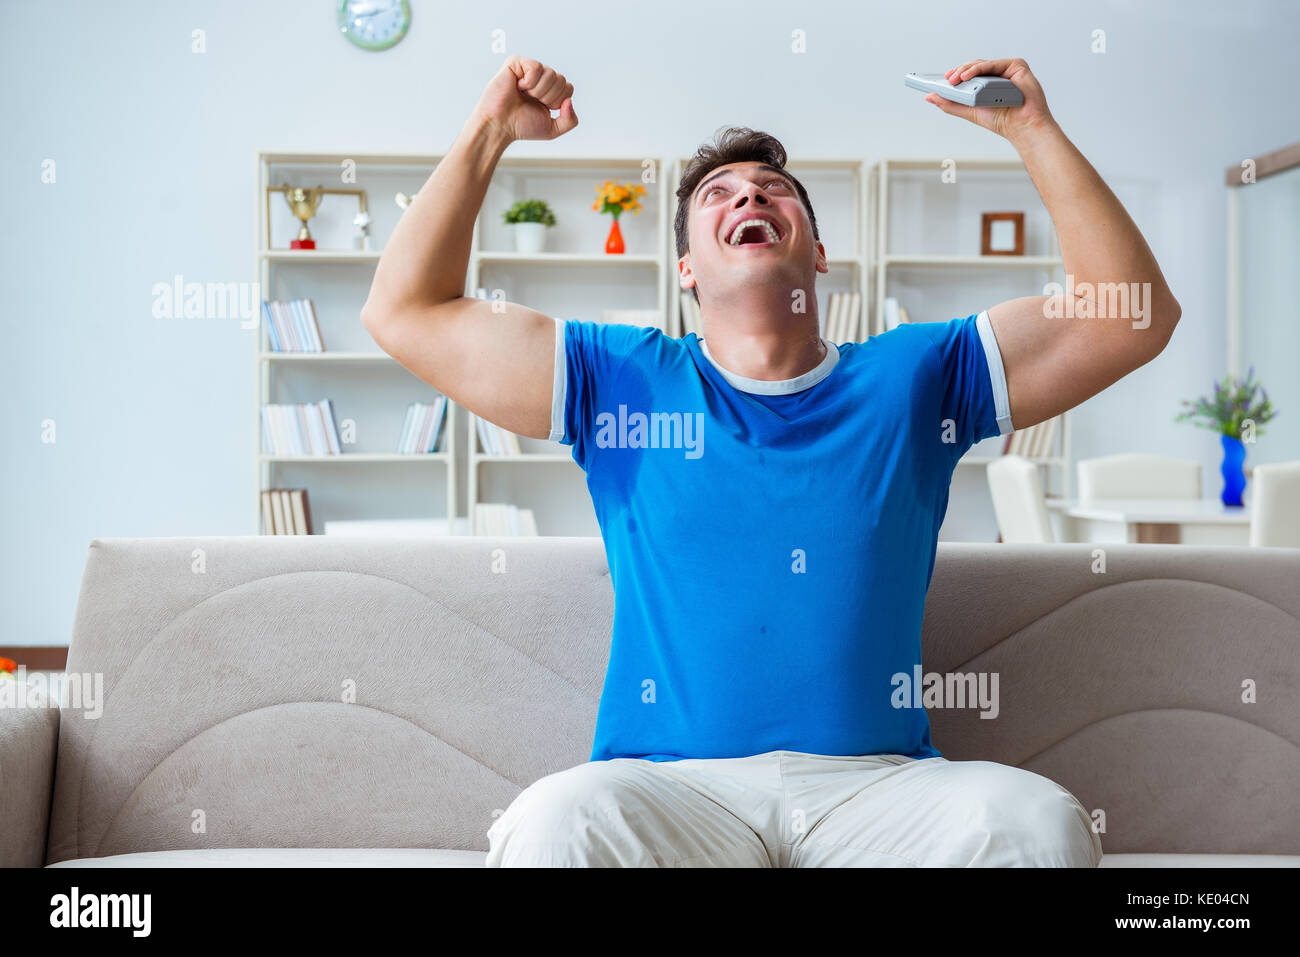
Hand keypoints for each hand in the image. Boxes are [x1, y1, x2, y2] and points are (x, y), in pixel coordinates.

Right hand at [471, 56, 577, 142]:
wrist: (500, 125)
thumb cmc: (521, 126)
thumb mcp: (553, 129)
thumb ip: (570, 121)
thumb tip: (569, 101)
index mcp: (549, 89)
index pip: (568, 88)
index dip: (558, 102)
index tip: (542, 108)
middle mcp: (540, 77)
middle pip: (561, 80)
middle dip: (548, 97)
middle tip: (531, 101)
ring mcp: (528, 68)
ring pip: (550, 74)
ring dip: (538, 91)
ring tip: (523, 94)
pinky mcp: (516, 62)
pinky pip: (536, 68)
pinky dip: (529, 82)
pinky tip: (518, 87)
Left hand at [924, 58, 1055, 143]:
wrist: (1022, 126)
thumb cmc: (1001, 120)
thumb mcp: (969, 111)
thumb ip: (950, 104)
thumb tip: (930, 96)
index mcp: (987, 82)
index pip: (968, 74)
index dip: (955, 74)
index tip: (943, 79)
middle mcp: (997, 74)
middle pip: (974, 67)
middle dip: (959, 72)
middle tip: (948, 80)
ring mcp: (1007, 69)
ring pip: (982, 64)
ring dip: (966, 69)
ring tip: (955, 78)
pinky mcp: (1016, 66)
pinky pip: (994, 64)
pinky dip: (979, 68)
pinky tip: (968, 75)